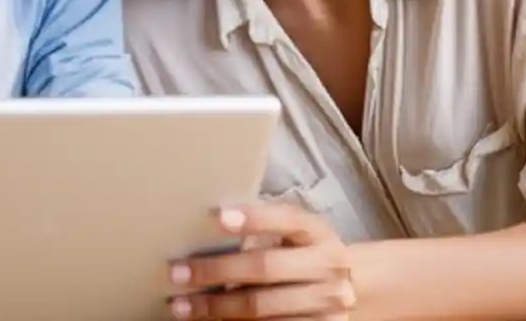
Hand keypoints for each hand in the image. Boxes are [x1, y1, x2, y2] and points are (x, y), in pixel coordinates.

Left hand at [166, 204, 354, 319]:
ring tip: (182, 306)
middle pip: (264, 267)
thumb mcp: (293, 233)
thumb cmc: (302, 253)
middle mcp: (327, 265)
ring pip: (263, 308)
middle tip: (177, 273)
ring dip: (217, 307)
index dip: (253, 218)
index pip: (285, 219)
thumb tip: (208, 227)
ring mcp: (329, 303)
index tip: (217, 216)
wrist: (348, 286)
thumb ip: (262, 229)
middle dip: (217, 270)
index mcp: (316, 232)